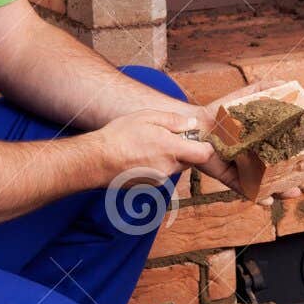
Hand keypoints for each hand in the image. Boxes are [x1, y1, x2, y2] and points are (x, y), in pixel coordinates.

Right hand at [89, 109, 214, 184]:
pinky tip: (141, 156)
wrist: (97, 160)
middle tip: (166, 136)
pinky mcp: (150, 186)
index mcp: (171, 149)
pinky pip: (162, 173)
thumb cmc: (119, 136)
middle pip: (189, 160)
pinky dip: (157, 165)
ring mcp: (159, 179)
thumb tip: (192, 125)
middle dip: (184, 149)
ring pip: (175, 167)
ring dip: (169, 157)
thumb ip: (173, 121)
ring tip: (148, 145)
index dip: (207, 146)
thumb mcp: (147, 118)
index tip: (200, 138)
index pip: (204, 154)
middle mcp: (169, 168)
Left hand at [196, 81, 303, 204]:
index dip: (303, 160)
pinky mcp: (231, 177)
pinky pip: (246, 190)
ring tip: (294, 192)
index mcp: (267, 144)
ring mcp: (245, 171)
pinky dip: (258, 197)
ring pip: (268, 186)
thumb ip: (268, 88)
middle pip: (282, 174)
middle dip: (297, 181)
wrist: (198, 123)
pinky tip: (269, 200)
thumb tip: (290, 84)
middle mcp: (258, 160)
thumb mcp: (249, 96)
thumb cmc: (225, 111)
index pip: (289, 155)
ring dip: (283, 191)